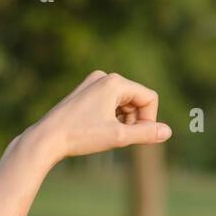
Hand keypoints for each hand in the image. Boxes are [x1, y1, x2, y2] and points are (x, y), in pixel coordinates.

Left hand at [25, 70, 171, 158]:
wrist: (47, 138)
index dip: (149, 120)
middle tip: (121, 138)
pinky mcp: (84, 93)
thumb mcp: (119, 136)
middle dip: (135, 120)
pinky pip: (110, 103)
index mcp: (114, 82)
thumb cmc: (81, 135)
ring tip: (108, 135)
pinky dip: (112, 117)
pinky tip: (98, 130)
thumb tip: (167, 132)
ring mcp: (92, 83)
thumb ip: (146, 133)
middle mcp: (104, 77)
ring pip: (124, 102)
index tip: (136, 137)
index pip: (149, 98)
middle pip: (137, 99)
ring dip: (124, 120)